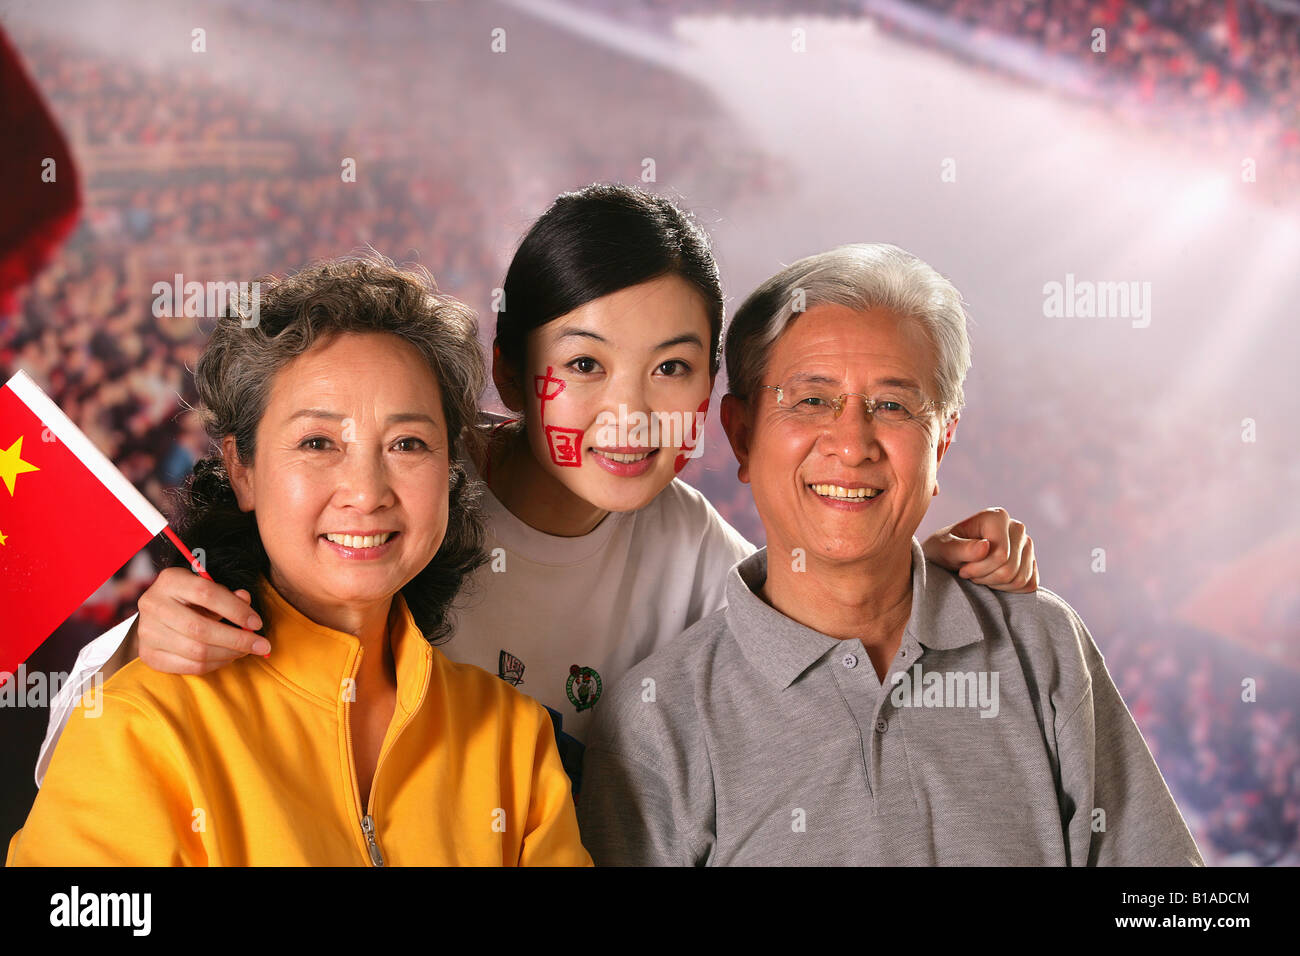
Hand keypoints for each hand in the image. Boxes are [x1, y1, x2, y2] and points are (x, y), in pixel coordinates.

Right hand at [136, 567, 268, 675]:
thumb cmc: (190, 598)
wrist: (158, 613)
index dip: (236, 610)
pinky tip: (227, 657)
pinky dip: (214, 664)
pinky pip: (189, 667)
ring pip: (196, 651)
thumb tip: (246, 599)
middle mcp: (153, 605)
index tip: (257, 623)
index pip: (206, 594)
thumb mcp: (208, 587)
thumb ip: (227, 594)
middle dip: (237, 640)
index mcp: (170, 580)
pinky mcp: (149, 654)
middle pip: (200, 629)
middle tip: (261, 645)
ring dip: (228, 654)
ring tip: (245, 650)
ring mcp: (147, 632)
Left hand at [922, 507, 1038, 592]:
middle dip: (985, 578)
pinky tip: (991, 580)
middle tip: (968, 573)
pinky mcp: (1031, 561)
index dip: (978, 569)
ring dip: (995, 584)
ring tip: (978, 575)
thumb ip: (961, 549)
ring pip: (1020, 579)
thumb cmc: (943, 550)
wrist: (948, 558)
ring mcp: (1027, 544)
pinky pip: (1029, 584)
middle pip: (1010, 569)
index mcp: (997, 516)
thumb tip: (985, 546)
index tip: (961, 568)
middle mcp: (1016, 527)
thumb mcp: (943, 549)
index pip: (1000, 555)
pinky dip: (1009, 589)